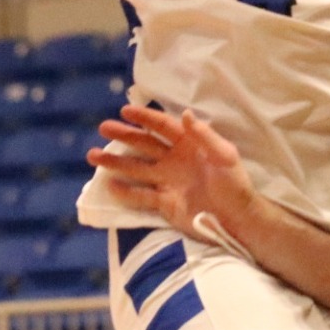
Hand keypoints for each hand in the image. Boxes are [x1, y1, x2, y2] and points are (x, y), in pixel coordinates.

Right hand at [89, 106, 258, 233]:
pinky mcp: (165, 203)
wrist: (237, 218)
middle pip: (144, 144)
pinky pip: (142, 195)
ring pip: (137, 168)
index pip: (163, 126)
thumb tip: (185, 113)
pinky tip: (109, 185)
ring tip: (93, 155)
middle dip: (124, 135)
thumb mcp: (224, 155)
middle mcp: (174, 160)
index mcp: (189, 144)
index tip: (125, 110)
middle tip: (102, 127)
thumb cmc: (235, 183)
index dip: (145, 117)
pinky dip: (126, 192)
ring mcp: (168, 181)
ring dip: (116, 161)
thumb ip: (204, 136)